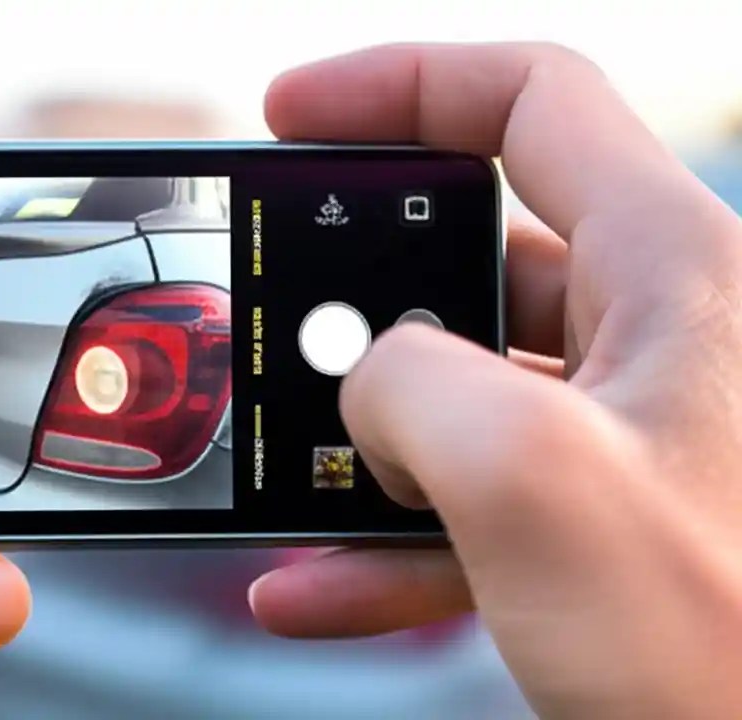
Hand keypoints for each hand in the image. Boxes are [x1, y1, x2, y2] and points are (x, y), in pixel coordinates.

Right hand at [248, 43, 741, 717]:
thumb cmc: (734, 652)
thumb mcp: (533, 483)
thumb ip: (408, 388)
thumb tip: (368, 386)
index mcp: (676, 274)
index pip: (529, 105)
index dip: (397, 85)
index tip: (292, 115)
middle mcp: (662, 339)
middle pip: (472, 263)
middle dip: (359, 308)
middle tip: (282, 344)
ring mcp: (632, 438)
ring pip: (462, 398)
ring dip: (356, 445)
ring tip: (281, 486)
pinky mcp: (608, 526)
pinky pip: (475, 502)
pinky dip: (386, 537)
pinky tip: (317, 585)